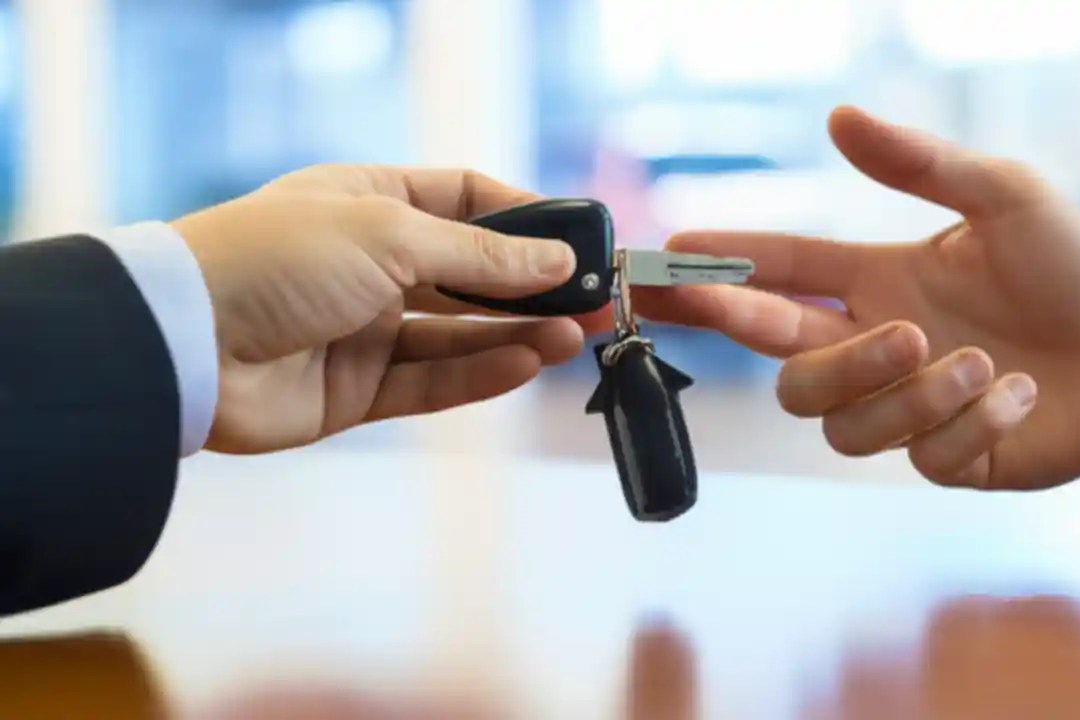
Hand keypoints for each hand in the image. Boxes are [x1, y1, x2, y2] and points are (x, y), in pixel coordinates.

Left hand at [175, 165, 593, 453]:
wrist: (181, 344)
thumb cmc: (273, 259)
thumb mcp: (389, 236)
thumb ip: (478, 256)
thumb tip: (556, 261)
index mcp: (368, 200)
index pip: (463, 199)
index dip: (522, 216)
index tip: (576, 237)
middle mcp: (369, 262)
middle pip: (469, 273)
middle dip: (531, 286)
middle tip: (594, 299)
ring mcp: (362, 328)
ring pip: (458, 333)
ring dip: (516, 333)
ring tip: (574, 335)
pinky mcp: (355, 389)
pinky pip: (431, 381)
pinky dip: (480, 375)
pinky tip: (527, 363)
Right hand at [637, 106, 1079, 490]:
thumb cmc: (1074, 270)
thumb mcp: (1006, 197)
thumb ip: (920, 164)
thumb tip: (837, 117)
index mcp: (876, 282)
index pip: (776, 276)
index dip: (718, 271)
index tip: (663, 262)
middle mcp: (875, 347)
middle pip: (787, 368)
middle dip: (816, 357)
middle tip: (895, 331)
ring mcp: (905, 409)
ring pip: (844, 424)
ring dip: (916, 393)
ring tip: (986, 363)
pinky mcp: (945, 458)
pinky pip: (923, 457)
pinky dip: (974, 424)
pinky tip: (1022, 394)